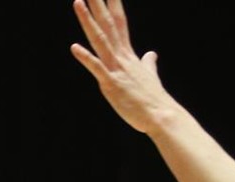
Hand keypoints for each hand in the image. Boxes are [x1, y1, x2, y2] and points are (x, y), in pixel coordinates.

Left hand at [69, 0, 177, 134]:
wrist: (160, 116)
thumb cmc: (152, 99)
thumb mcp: (149, 76)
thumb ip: (148, 63)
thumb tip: (151, 54)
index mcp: (128, 55)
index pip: (119, 23)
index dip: (112, 5)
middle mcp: (121, 57)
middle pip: (108, 24)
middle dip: (98, 4)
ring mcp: (116, 69)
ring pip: (100, 39)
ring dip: (88, 21)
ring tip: (78, 2)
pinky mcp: (111, 84)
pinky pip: (97, 68)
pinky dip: (86, 57)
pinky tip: (73, 47)